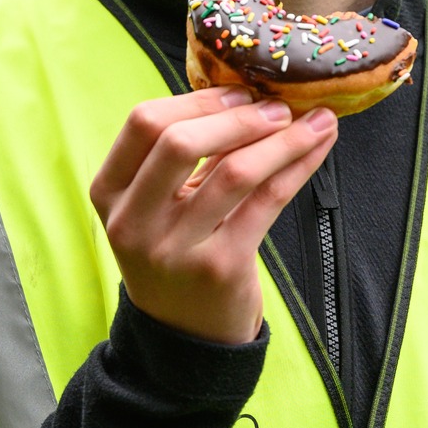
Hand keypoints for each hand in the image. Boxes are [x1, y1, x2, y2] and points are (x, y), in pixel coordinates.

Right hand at [90, 88, 337, 343]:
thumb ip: (184, 155)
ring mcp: (176, 249)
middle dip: (238, 116)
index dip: (196, 100)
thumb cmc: (176, 252)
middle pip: (180, 142)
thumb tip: (247, 94)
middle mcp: (134, 222)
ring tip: (312, 121)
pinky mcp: (220, 268)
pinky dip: (298, 166)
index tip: (238, 93)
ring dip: (281, 139)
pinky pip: (267, 202)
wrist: (184, 335)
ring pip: (234, 172)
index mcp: (109, 193)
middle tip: (276, 108)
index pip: (143, 124)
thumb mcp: (157, 205)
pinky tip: (317, 146)